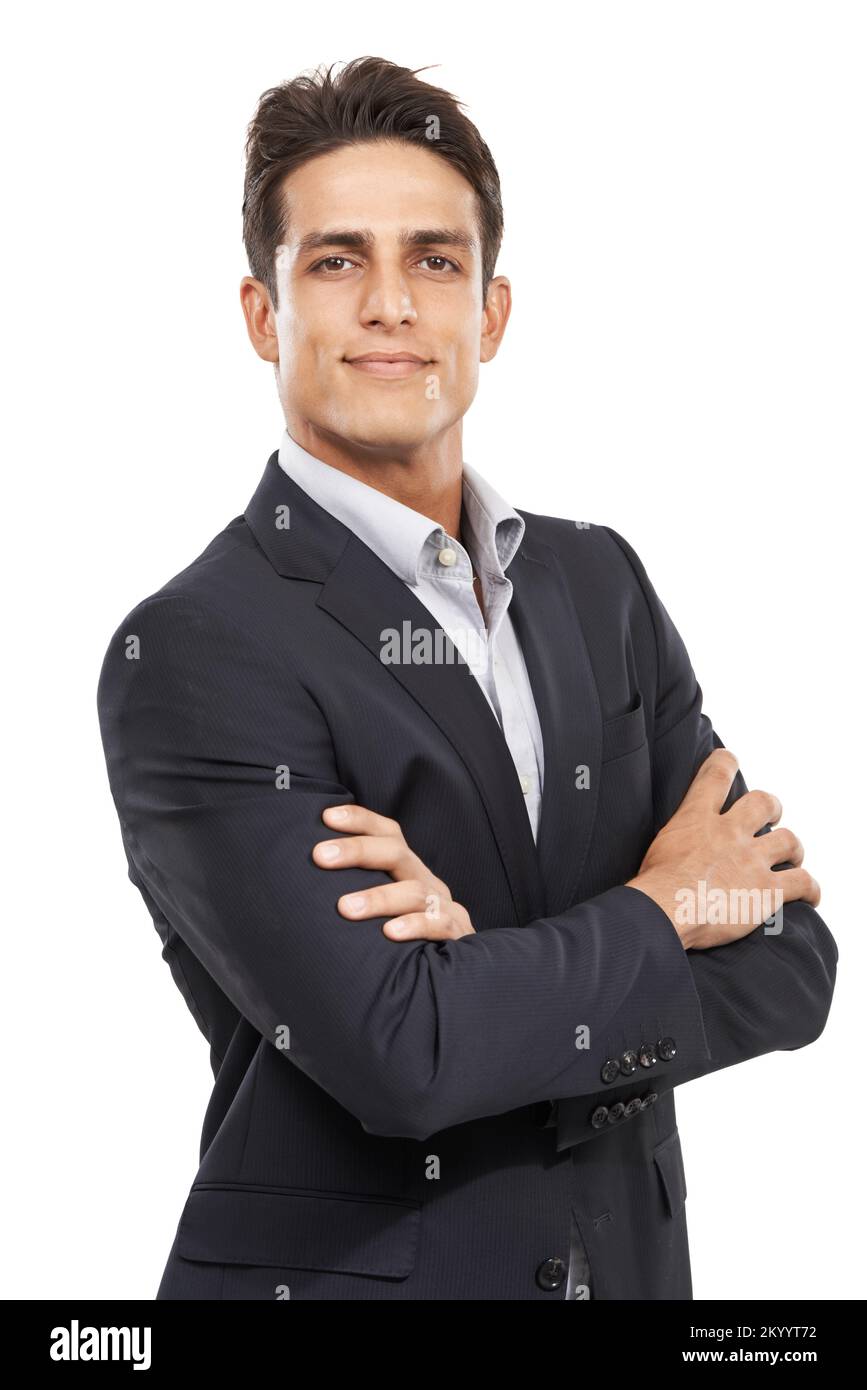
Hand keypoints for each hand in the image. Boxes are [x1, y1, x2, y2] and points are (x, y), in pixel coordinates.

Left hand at [313, 804, 475, 940]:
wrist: (457, 973)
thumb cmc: (404, 940)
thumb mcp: (384, 909)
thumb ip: (355, 893)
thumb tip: (301, 885)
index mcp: (407, 871)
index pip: (387, 834)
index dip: (360, 821)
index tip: (326, 817)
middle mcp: (426, 882)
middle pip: (396, 853)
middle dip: (357, 851)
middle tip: (320, 856)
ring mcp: (443, 906)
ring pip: (413, 891)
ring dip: (378, 897)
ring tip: (345, 908)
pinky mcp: (456, 934)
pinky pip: (438, 924)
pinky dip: (414, 925)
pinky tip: (390, 933)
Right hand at [625, 747, 820, 949]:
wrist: (665, 911)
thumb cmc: (652, 886)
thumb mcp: (658, 848)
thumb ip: (677, 839)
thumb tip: (677, 847)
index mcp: (696, 819)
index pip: (716, 776)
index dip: (726, 762)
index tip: (730, 759)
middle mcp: (729, 833)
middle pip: (764, 803)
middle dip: (771, 807)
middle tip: (771, 816)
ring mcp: (751, 860)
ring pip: (789, 841)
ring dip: (793, 849)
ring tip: (791, 859)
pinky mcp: (767, 891)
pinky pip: (803, 883)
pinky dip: (810, 889)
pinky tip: (809, 896)